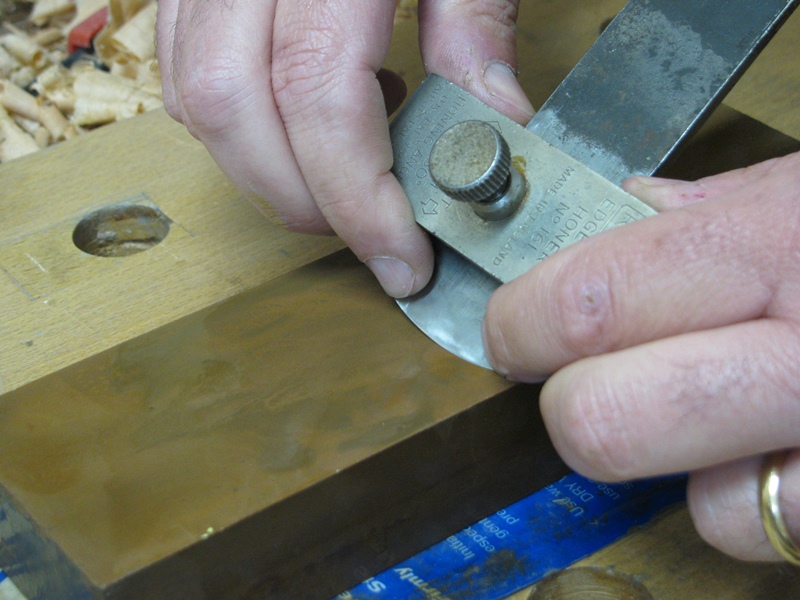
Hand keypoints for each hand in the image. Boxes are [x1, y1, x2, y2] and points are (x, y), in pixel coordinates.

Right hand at [156, 0, 533, 296]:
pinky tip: (298, 126)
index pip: (317, 93)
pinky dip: (237, 127)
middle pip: (233, 109)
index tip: (401, 258)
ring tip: (339, 183)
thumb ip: (473, 26)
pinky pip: (186, 68)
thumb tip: (493, 130)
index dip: (356, 196)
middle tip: (370, 235)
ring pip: (195, 97)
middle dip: (302, 200)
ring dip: (264, 171)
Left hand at [482, 151, 799, 561]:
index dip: (523, 324)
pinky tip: (790, 448)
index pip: (590, 303)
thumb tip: (615, 215)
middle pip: (602, 427)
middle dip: (575, 408)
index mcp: (785, 248)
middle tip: (592, 380)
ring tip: (734, 410)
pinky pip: (774, 539)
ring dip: (690, 465)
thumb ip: (713, 211)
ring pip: (703, 511)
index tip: (515, 329)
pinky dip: (760, 500)